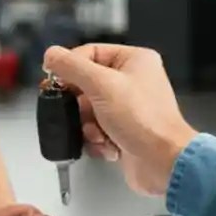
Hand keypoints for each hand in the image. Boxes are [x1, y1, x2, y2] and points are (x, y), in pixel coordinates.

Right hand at [43, 44, 198, 195]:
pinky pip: (96, 129)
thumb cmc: (147, 122)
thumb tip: (52, 55)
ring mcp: (129, 107)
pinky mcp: (124, 130)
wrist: (163, 163)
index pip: (91, 52)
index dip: (70, 66)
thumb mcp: (102, 85)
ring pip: (89, 109)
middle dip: (80, 103)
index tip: (55, 77)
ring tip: (99, 131)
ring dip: (88, 124)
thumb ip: (72, 67)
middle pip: (87, 84)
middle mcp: (134, 81)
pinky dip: (97, 138)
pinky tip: (107, 143)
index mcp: (135, 61)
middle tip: (77, 110)